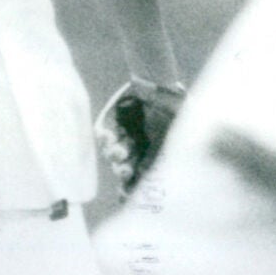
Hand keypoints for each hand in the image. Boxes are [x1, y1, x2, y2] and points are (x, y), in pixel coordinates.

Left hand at [95, 79, 185, 194]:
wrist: (158, 80)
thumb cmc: (172, 106)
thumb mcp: (172, 130)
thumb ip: (160, 151)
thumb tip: (147, 172)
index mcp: (152, 152)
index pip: (140, 175)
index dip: (133, 186)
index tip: (127, 194)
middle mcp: (136, 146)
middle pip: (125, 166)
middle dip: (123, 171)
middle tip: (124, 171)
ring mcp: (122, 135)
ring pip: (113, 152)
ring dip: (115, 154)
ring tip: (119, 151)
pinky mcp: (111, 122)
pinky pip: (103, 135)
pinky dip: (104, 138)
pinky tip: (108, 136)